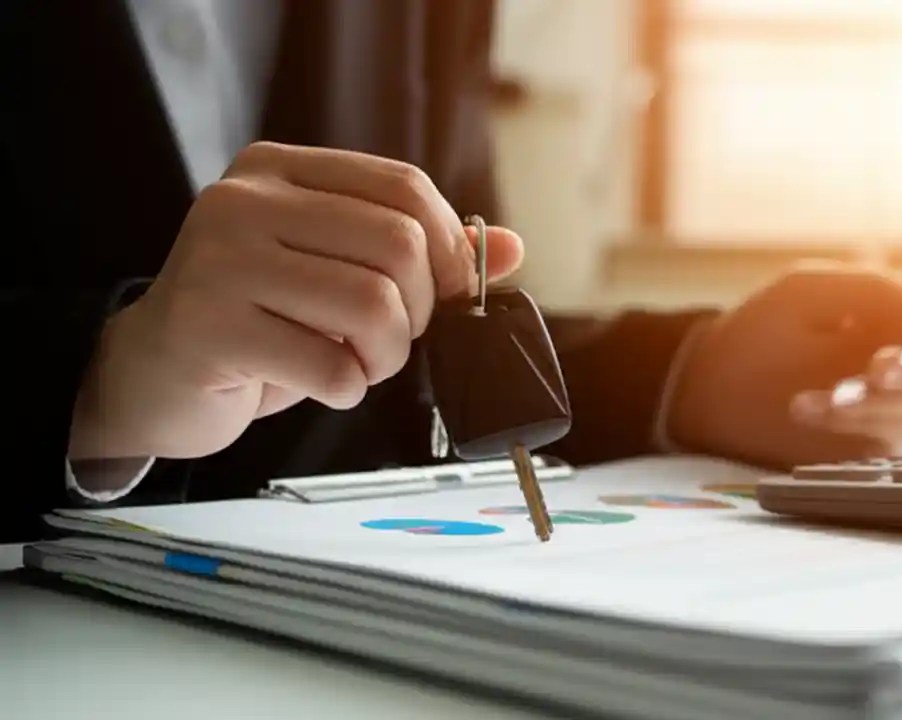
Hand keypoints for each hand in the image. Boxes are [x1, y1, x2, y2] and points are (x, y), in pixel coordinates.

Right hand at [70, 142, 523, 461]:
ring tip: (359, 365)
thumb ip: (420, 253)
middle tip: (391, 339)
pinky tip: (323, 384)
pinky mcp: (209, 326)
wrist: (155, 377)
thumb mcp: (335, 274)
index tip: (452, 293)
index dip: (450, 247)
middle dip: (419, 310)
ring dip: (386, 356)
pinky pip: (329, 363)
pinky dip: (346, 387)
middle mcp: (243, 201)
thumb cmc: (257, 322)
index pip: (403, 187)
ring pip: (372, 304)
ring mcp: (220, 259)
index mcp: (278, 171)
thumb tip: (510, 247)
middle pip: (398, 244)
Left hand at [664, 264, 901, 467]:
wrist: (711, 382)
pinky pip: (882, 438)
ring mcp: (897, 404)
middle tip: (879, 367)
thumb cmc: (764, 328)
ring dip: (875, 397)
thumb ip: (876, 291)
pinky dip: (844, 421)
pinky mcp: (872, 443)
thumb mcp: (812, 291)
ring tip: (824, 392)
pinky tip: (804, 407)